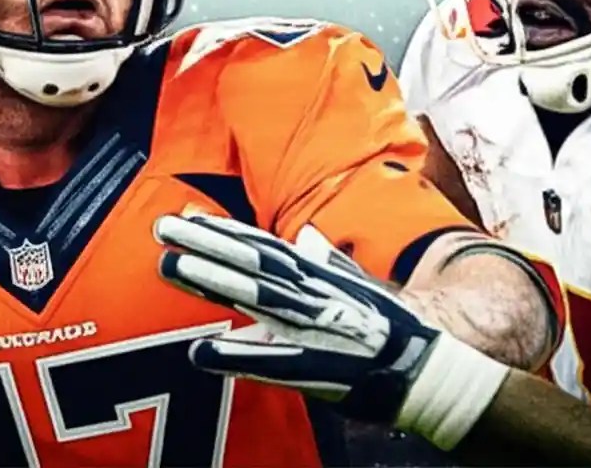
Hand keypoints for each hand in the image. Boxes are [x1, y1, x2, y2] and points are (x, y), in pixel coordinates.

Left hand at [155, 213, 509, 449]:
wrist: (427, 372)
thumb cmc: (390, 332)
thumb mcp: (357, 287)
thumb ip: (327, 263)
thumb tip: (306, 236)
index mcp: (319, 279)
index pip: (264, 248)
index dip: (225, 233)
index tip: (190, 218)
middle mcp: (313, 295)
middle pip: (251, 263)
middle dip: (206, 245)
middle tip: (162, 229)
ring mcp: (314, 329)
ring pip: (255, 297)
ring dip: (211, 281)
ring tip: (170, 267)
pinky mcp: (317, 369)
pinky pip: (269, 362)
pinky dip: (235, 356)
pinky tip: (200, 351)